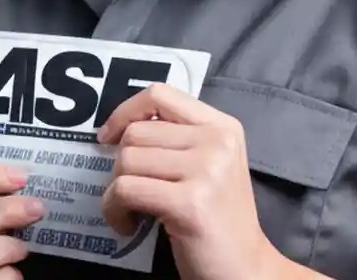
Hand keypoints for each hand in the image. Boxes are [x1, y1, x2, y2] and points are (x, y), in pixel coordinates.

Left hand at [97, 83, 286, 279]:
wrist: (246, 268)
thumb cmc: (219, 220)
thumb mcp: (210, 166)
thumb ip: (178, 140)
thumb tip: (121, 128)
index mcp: (222, 126)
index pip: (160, 94)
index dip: (126, 112)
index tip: (110, 137)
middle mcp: (217, 141)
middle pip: (137, 132)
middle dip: (119, 165)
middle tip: (131, 192)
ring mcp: (206, 170)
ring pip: (126, 160)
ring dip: (114, 191)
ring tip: (130, 211)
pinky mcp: (189, 202)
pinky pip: (125, 191)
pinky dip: (115, 210)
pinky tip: (128, 225)